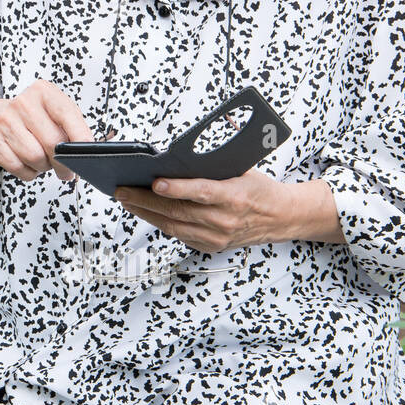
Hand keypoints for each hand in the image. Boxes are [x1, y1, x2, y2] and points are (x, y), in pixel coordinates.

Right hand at [0, 80, 95, 181]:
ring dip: (43, 166)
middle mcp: (23, 103)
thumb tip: (92, 148)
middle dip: (63, 162)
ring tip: (44, 161)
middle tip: (67, 169)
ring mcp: (5, 120)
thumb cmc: (31, 117)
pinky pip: (17, 166)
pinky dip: (28, 172)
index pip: (67, 115)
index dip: (80, 138)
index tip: (87, 153)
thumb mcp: (54, 111)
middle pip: (52, 142)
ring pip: (35, 157)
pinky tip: (29, 164)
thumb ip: (73, 126)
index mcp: (43, 92)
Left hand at [113, 168, 288, 253]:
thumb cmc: (258, 189)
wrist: (281, 217)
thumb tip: (175, 157)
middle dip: (145, 200)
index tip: (155, 183)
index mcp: (235, 197)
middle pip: (178, 212)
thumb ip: (211, 166)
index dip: (177, 188)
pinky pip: (180, 235)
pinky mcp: (211, 247)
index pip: (202, 192)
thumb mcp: (241, 169)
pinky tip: (145, 212)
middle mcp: (225, 221)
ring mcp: (217, 237)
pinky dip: (160, 223)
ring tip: (126, 200)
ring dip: (146, 213)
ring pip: (173, 226)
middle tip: (122, 190)